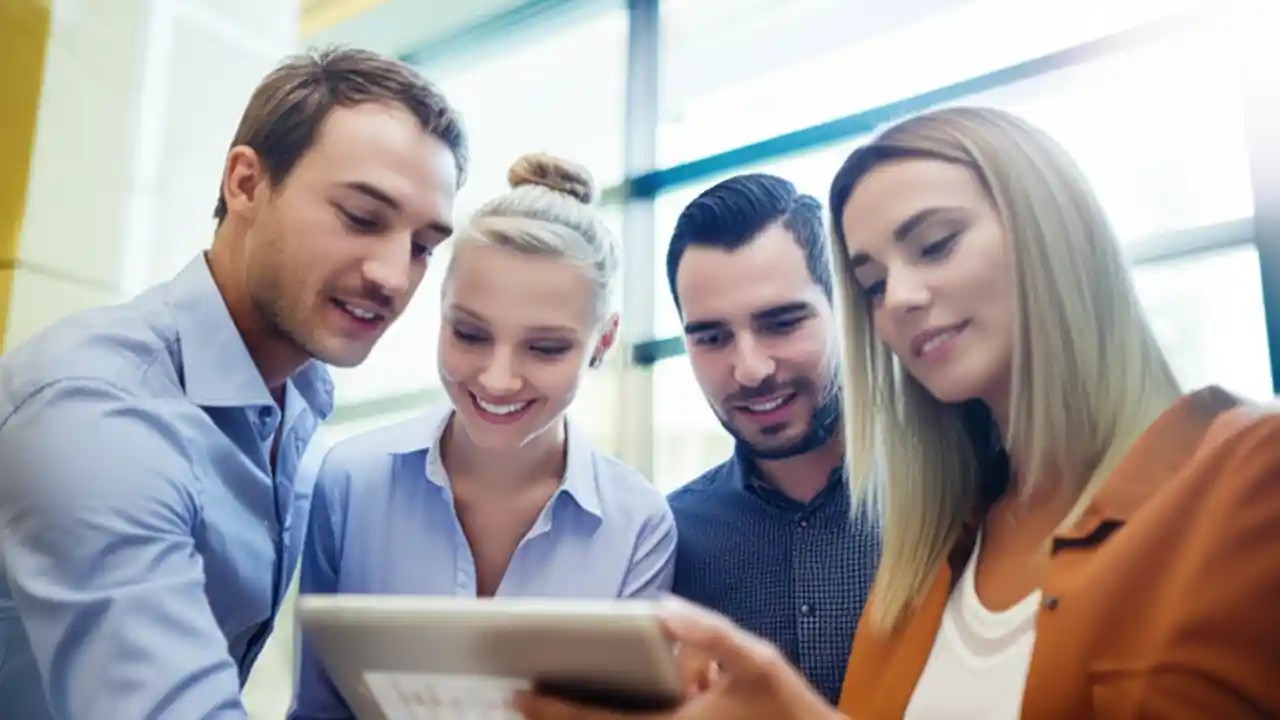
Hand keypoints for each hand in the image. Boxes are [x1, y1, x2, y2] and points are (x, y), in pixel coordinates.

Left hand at [511, 597, 841, 719]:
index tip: (518, 695)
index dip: (554, 710)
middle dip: (553, 719)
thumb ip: (710, 632)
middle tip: (511, 699)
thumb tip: (662, 608)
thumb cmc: (784, 705)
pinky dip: (608, 718)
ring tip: (538, 702)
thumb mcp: (755, 659)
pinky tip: (595, 702)